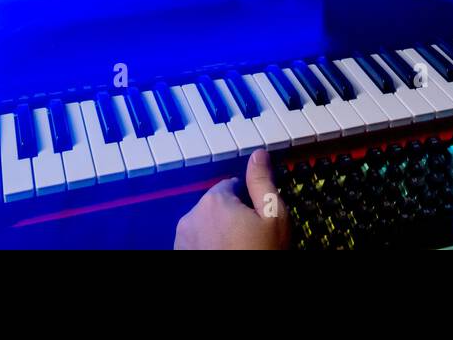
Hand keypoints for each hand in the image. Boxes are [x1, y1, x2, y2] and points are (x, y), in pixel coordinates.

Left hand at [174, 149, 290, 249]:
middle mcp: (191, 214)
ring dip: (217, 231)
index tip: (258, 219)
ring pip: (204, 223)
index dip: (248, 201)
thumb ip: (263, 182)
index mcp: (215, 200)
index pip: (232, 185)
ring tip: (237, 248)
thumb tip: (258, 154)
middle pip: (216, 205)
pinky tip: (223, 253)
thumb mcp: (273, 216)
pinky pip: (195, 242)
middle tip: (250, 237)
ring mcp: (182, 238)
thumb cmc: (260, 254)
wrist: (239, 299)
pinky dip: (207, 245)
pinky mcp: (178, 254)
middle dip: (232, 215)